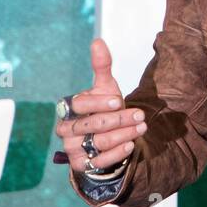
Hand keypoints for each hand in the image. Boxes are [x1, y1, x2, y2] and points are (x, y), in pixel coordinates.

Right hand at [54, 38, 145, 172]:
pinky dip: (116, 154)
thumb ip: (102, 67)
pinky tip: (130, 145)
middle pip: (90, 125)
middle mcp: (66, 129)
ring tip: (141, 127)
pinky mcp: (81, 166)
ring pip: (96, 143)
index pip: (79, 104)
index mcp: (69, 108)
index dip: (98, 103)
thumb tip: (98, 41)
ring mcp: (72, 149)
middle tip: (140, 115)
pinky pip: (98, 161)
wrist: (107, 138)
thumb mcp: (105, 89)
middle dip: (117, 120)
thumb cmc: (105, 110)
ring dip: (121, 135)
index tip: (118, 101)